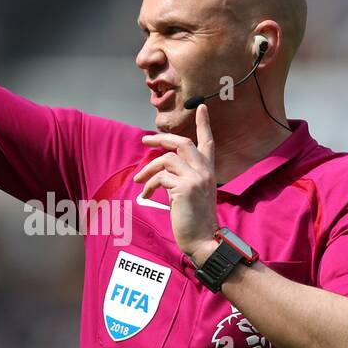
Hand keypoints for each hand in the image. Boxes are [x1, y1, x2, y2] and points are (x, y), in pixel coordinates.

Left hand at [134, 104, 219, 264]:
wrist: (203, 240)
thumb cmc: (195, 221)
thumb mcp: (192, 194)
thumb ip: (182, 178)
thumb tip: (162, 172)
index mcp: (209, 172)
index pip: (208, 142)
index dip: (204, 124)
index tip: (202, 107)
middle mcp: (205, 171)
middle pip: (182, 143)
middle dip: (161, 139)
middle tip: (144, 141)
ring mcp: (196, 178)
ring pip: (166, 160)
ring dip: (148, 169)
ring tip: (139, 180)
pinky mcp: (185, 188)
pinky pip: (160, 178)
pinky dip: (150, 184)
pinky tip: (145, 194)